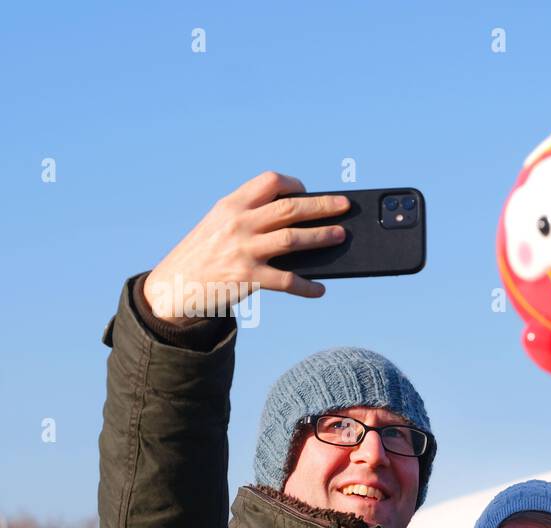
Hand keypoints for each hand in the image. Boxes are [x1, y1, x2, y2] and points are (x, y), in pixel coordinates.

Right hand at [143, 171, 348, 318]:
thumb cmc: (204, 253)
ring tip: (340, 236)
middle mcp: (238, 223)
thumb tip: (296, 221)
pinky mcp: (247, 277)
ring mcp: (243, 250)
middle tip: (345, 205)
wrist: (173, 284)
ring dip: (322, 237)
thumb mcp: (218, 224)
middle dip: (322, 206)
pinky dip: (307, 286)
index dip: (293, 185)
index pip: (269, 182)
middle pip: (290, 208)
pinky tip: (320, 290)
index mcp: (231, 205)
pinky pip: (287, 281)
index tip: (307, 191)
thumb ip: (249, 216)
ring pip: (293, 239)